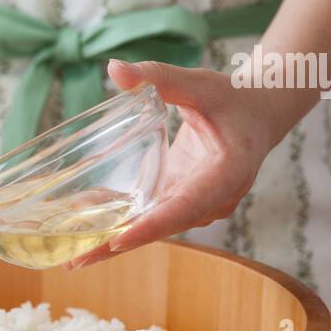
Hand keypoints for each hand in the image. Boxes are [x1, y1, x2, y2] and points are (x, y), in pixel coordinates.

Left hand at [71, 58, 296, 267]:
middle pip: (162, 228)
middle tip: (76, 261)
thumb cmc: (234, 98)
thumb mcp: (199, 83)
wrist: (259, 114)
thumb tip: (115, 68)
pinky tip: (83, 227)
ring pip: (153, 228)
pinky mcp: (182, 201)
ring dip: (113, 241)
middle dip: (118, 245)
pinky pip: (150, 217)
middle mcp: (213, 201)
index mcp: (227, 175)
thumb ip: (159, 76)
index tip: (118, 241)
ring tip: (71, 258)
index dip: (152, 225)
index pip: (186, 206)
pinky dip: (119, 222)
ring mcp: (197, 206)